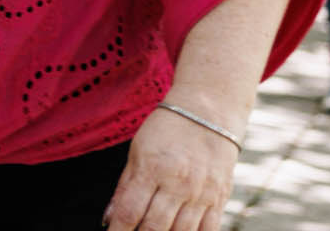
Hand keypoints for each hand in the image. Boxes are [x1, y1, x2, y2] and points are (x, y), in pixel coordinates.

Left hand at [103, 99, 241, 230]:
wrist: (209, 111)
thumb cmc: (167, 129)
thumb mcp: (138, 150)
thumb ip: (125, 186)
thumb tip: (109, 218)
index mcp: (152, 168)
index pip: (130, 211)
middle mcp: (178, 183)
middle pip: (155, 226)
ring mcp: (201, 193)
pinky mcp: (219, 198)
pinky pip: (209, 230)